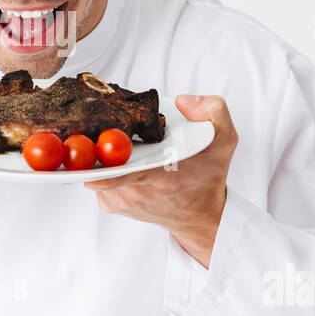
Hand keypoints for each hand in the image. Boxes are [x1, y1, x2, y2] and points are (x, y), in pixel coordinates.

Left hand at [83, 94, 237, 267]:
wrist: (199, 214)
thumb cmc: (209, 174)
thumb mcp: (224, 139)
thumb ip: (213, 111)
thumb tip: (181, 101)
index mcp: (163, 177)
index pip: (127, 174)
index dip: (107, 166)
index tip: (90, 161)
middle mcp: (137, 193)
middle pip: (104, 165)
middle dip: (98, 146)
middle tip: (98, 127)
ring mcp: (121, 200)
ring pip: (98, 169)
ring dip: (103, 154)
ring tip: (120, 143)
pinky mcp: (110, 204)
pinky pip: (98, 178)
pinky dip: (104, 166)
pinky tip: (122, 160)